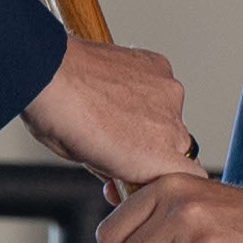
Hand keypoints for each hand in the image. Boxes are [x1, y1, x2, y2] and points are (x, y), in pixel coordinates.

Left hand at [19, 35, 192, 188]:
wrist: (52, 77)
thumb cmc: (63, 123)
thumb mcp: (94, 166)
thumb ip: (122, 173)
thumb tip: (124, 174)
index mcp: (159, 159)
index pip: (190, 177)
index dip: (167, 174)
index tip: (147, 173)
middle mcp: (172, 126)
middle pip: (178, 143)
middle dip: (155, 145)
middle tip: (123, 139)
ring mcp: (168, 92)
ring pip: (170, 110)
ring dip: (150, 113)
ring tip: (116, 108)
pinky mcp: (159, 65)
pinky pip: (160, 82)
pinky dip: (144, 86)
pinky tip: (118, 87)